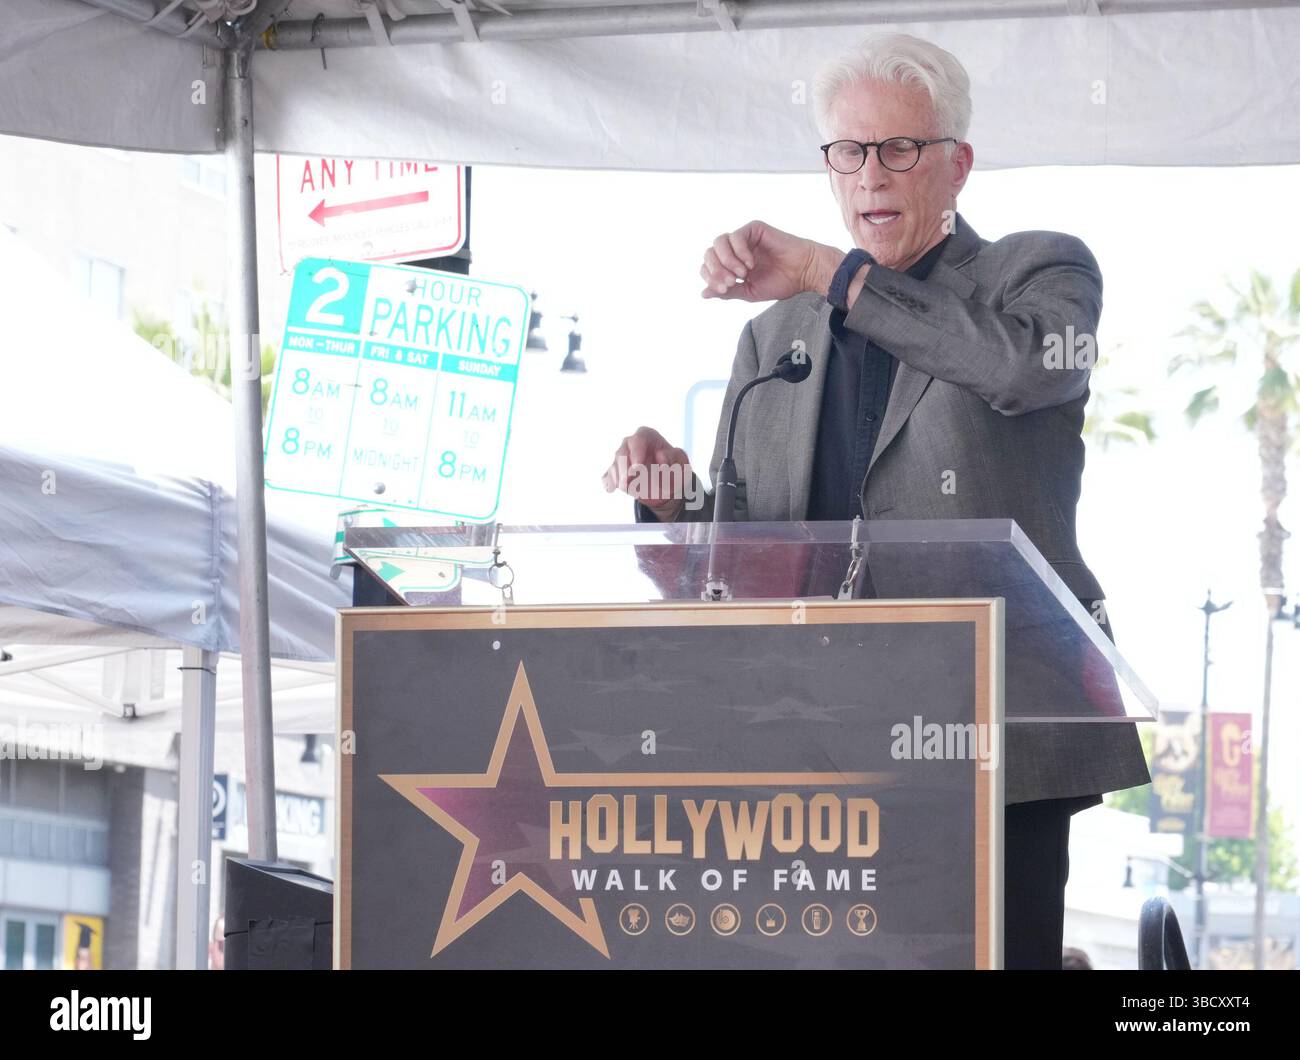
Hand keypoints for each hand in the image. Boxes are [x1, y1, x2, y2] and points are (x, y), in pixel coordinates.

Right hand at [602, 426, 691, 520]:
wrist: (668, 489)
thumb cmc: (676, 471)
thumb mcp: (682, 464)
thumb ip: (674, 458)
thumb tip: (661, 456)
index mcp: (648, 437)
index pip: (639, 439)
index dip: (637, 452)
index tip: (637, 467)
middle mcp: (631, 445)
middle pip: (622, 452)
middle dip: (623, 467)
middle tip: (628, 480)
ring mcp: (622, 460)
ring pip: (614, 466)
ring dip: (619, 477)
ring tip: (628, 487)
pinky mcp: (616, 474)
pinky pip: (607, 477)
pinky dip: (609, 483)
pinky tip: (612, 489)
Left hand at [700, 220, 843, 301]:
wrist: (803, 273)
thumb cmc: (780, 282)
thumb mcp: (749, 293)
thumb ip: (727, 292)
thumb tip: (703, 294)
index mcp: (731, 264)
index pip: (708, 266)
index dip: (710, 278)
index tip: (724, 290)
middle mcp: (735, 250)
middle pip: (709, 253)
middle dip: (717, 271)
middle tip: (732, 283)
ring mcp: (744, 238)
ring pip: (719, 242)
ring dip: (727, 261)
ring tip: (742, 274)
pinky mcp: (754, 229)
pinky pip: (736, 236)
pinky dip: (740, 252)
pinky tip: (751, 263)